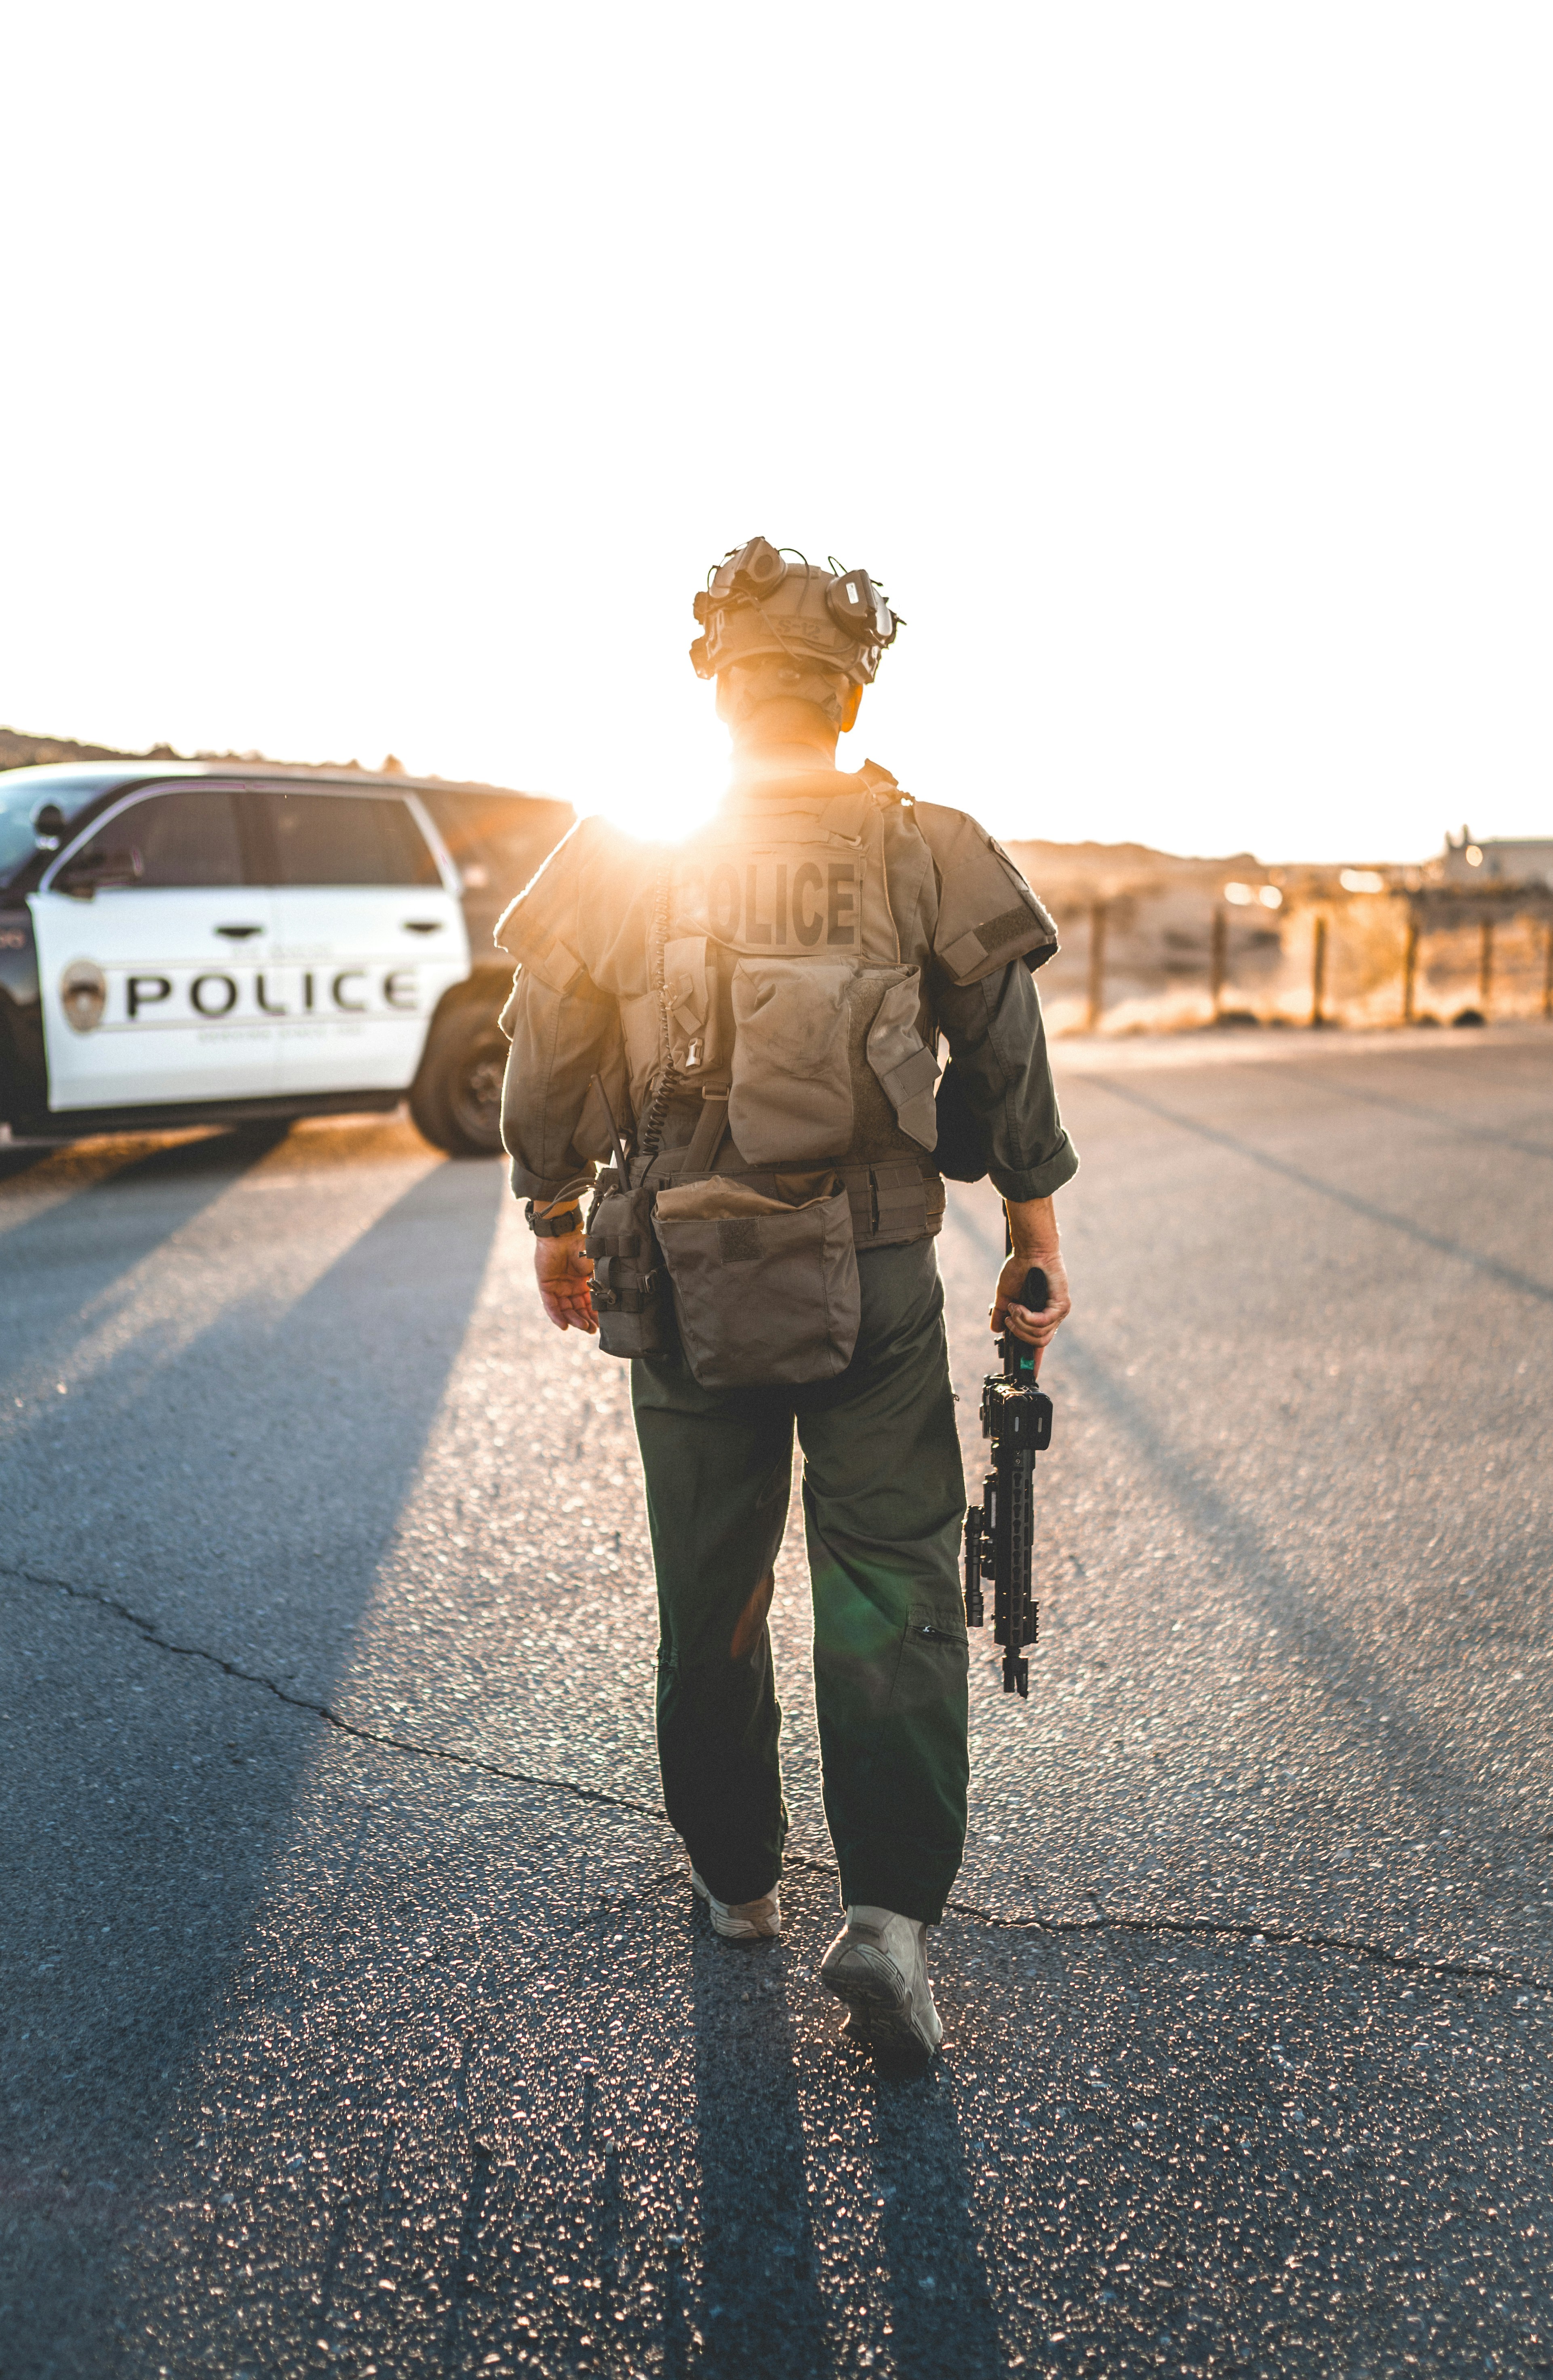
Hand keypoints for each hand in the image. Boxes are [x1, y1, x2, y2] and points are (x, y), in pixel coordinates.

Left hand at [535, 1228, 596, 1333]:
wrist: (563, 1235)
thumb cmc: (581, 1247)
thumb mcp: (595, 1267)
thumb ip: (600, 1283)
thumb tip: (610, 1301)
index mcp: (582, 1282)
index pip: (588, 1303)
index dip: (594, 1314)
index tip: (602, 1324)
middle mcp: (569, 1287)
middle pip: (577, 1309)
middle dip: (585, 1320)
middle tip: (592, 1330)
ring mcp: (557, 1287)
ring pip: (565, 1310)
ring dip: (574, 1320)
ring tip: (584, 1327)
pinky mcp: (546, 1286)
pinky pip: (550, 1305)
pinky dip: (556, 1316)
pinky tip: (564, 1326)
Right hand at [990, 1247, 1069, 1372]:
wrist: (1030, 1251)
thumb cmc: (1019, 1269)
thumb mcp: (1005, 1296)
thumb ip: (1001, 1313)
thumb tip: (996, 1329)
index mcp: (1040, 1317)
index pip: (1040, 1344)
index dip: (1035, 1361)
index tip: (1031, 1374)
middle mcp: (1052, 1317)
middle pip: (1038, 1343)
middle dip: (1019, 1334)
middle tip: (1010, 1319)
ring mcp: (1059, 1312)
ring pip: (1039, 1334)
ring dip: (1021, 1323)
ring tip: (1014, 1307)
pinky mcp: (1061, 1305)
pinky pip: (1043, 1323)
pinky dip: (1027, 1317)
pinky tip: (1019, 1306)